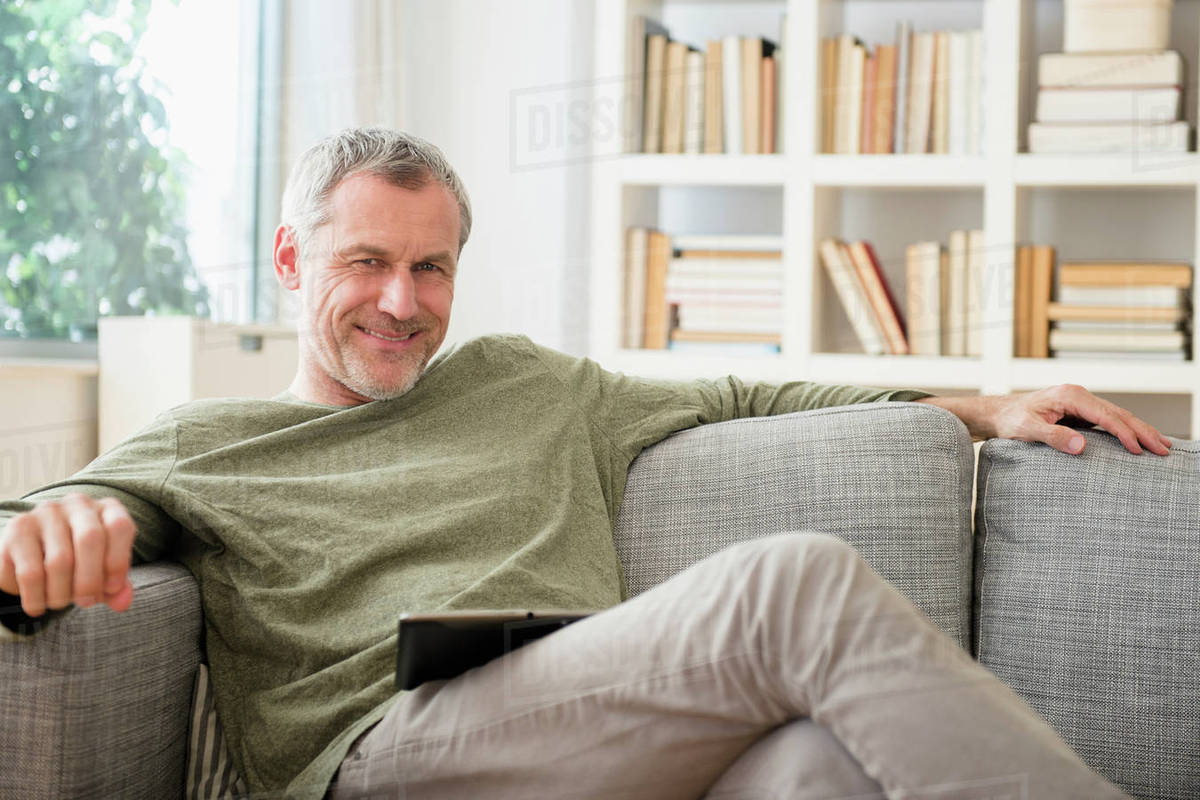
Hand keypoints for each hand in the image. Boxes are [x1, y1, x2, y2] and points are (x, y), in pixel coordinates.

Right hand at [0, 493, 135, 617]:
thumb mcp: (102, 571)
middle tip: (86, 603)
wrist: (32, 552)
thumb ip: (116, 586)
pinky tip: (37, 605)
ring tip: (60, 604)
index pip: (119, 526)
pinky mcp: (18, 529)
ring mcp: (46, 513)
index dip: (118, 562)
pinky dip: (36, 597)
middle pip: (90, 539)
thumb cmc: (78, 561)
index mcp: (106, 509)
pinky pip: (30, 572)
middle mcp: (77, 504)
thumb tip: (123, 601)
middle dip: (90, 580)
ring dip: (62, 593)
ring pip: (60, 560)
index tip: (111, 589)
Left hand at [918, 385, 1171, 455]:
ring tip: (1163, 447)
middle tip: (1165, 450)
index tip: (1139, 451)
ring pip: (1117, 417)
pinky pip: (1109, 421)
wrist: (998, 413)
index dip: (1124, 433)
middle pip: (1118, 414)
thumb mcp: (1026, 429)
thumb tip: (1081, 446)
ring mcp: (1081, 403)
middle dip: (1143, 431)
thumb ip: (1053, 436)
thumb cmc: (1010, 420)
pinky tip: (1140, 441)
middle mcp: (1079, 395)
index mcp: (1070, 395)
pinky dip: (1126, 431)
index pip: (1105, 415)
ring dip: (1140, 431)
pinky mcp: (1080, 412)